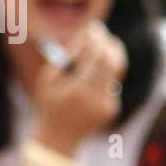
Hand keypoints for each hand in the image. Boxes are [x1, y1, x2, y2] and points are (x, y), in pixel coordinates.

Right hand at [29, 21, 127, 155]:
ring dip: (113, 54)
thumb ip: (67, 57)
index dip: (96, 39)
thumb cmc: (49, 103)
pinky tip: (97, 70)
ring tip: (105, 44)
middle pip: (112, 62)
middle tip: (103, 33)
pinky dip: (106, 72)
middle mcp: (95, 98)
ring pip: (117, 71)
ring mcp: (106, 105)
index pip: (95, 57)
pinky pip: (113, 83)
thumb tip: (86, 36)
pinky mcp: (112, 109)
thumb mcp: (48, 79)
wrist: (58, 137)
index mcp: (76, 90)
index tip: (93, 28)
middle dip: (108, 43)